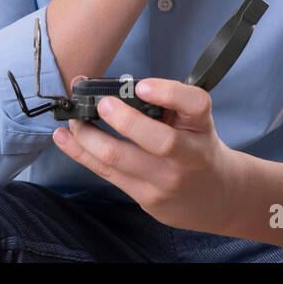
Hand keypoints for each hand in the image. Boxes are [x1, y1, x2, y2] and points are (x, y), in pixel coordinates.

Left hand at [51, 76, 246, 233]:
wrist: (218, 196)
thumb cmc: (197, 146)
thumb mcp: (194, 120)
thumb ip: (165, 103)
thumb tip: (111, 86)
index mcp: (201, 125)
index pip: (195, 104)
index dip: (168, 93)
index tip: (141, 85)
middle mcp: (190, 155)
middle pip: (160, 141)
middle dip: (124, 121)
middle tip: (101, 104)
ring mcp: (167, 181)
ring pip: (121, 160)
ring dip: (89, 137)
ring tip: (73, 120)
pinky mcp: (147, 198)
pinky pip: (108, 173)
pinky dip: (81, 153)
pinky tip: (64, 139)